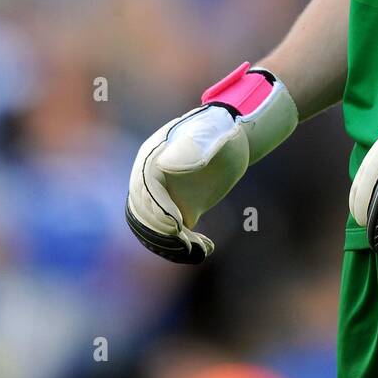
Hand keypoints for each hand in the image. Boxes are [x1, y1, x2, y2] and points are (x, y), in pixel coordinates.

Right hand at [126, 63, 297, 263]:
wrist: (232, 136)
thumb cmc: (221, 129)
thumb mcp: (211, 134)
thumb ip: (192, 147)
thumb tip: (166, 166)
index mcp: (151, 159)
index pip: (144, 192)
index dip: (157, 211)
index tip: (177, 225)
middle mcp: (150, 181)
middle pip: (144, 215)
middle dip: (163, 234)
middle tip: (190, 244)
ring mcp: (163, 197)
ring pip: (156, 230)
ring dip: (173, 245)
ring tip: (200, 248)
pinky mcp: (178, 210)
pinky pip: (173, 235)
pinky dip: (186, 246)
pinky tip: (207, 247)